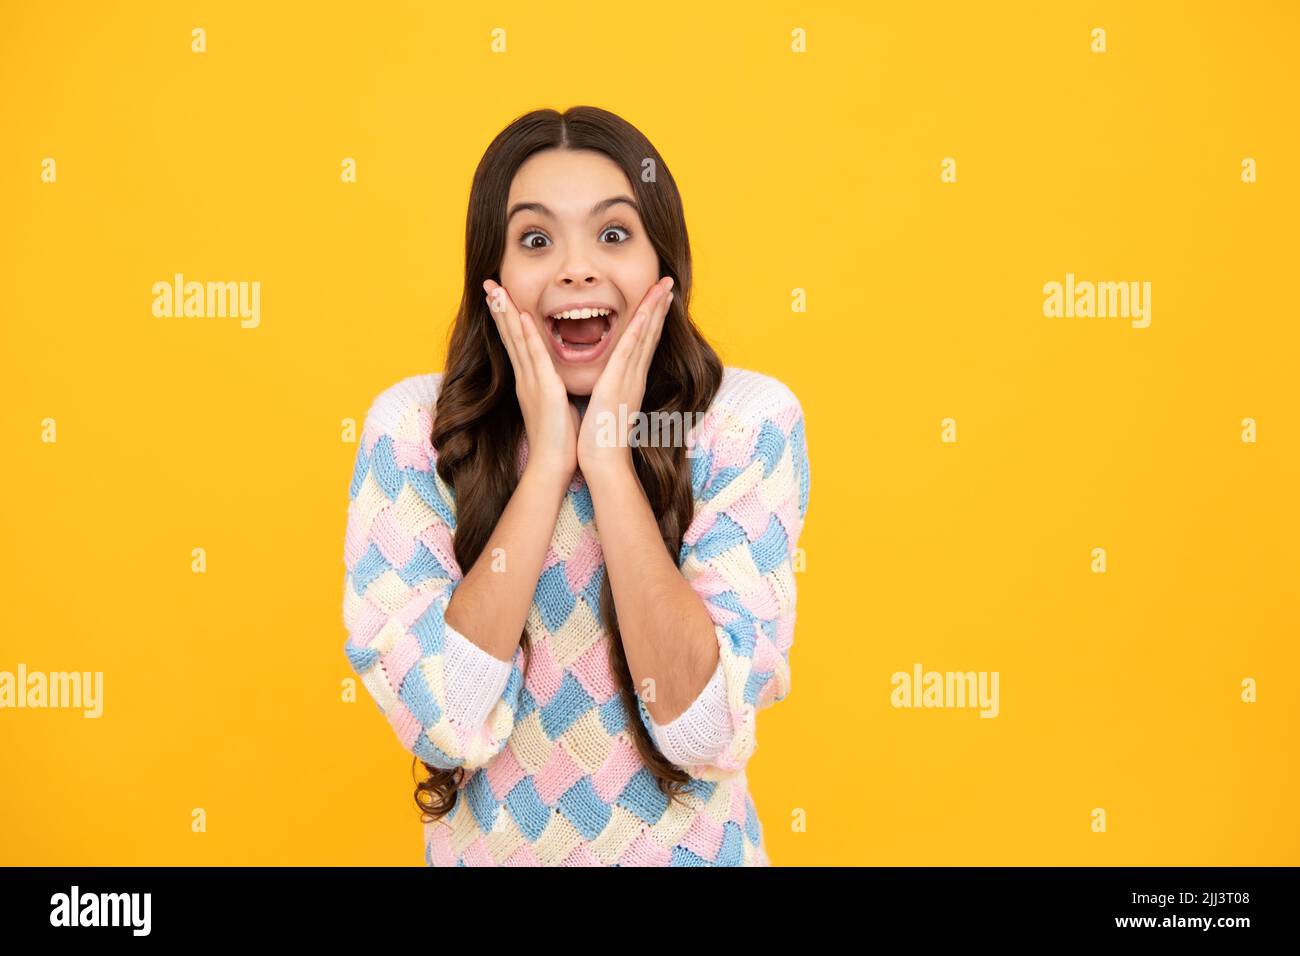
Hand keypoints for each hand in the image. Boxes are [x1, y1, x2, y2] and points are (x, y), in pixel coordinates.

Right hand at [483, 279, 580, 482]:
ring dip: (507, 314)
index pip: (516, 344)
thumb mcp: (554, 407)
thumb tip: (556, 382)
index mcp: (529, 382)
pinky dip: (526, 336)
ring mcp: (532, 383)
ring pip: (517, 341)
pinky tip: (520, 318)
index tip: (499, 298)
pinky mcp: (544, 390)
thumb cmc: (559, 440)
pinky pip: (534, 357)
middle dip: (499, 309)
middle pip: (509, 337)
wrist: (553, 466)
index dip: (506, 320)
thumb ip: (551, 391)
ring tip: (496, 290)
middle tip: (488, 283)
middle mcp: (526, 379)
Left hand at [577, 276, 673, 478]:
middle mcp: (635, 377)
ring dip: (654, 310)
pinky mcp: (618, 383)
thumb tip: (610, 384)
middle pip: (651, 335)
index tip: (659, 299)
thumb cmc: (602, 440)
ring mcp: (629, 379)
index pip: (644, 344)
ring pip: (645, 337)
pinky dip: (640, 330)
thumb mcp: (608, 408)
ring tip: (663, 287)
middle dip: (659, 307)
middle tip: (668, 283)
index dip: (653, 320)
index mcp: (631, 381)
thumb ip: (612, 392)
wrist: (603, 462)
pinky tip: (646, 312)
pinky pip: (630, 350)